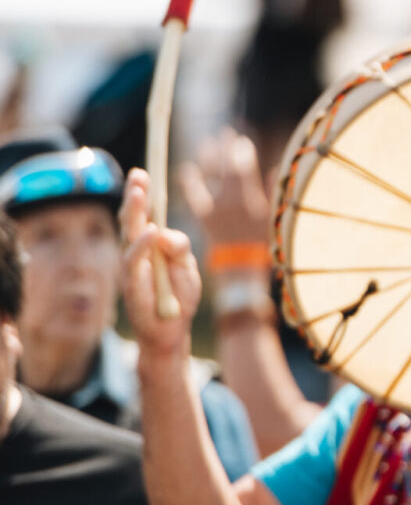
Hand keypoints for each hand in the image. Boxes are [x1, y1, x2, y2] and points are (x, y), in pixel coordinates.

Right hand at [118, 169, 201, 359]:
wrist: (172, 331)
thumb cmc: (179, 297)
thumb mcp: (187, 268)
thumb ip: (179, 248)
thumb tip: (163, 230)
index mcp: (150, 245)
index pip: (143, 214)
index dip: (142, 194)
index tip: (143, 172)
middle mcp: (136, 253)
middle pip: (131, 219)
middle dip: (134, 196)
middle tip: (139, 175)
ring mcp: (130, 268)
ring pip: (129, 236)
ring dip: (134, 213)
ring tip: (140, 194)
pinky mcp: (131, 285)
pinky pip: (135, 262)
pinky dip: (142, 246)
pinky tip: (150, 231)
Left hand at [182, 128, 272, 247]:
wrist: (242, 266)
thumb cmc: (263, 244)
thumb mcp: (274, 217)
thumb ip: (272, 191)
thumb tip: (277, 167)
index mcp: (250, 200)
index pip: (244, 167)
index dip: (242, 151)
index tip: (243, 140)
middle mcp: (231, 201)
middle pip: (226, 167)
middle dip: (226, 148)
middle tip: (226, 133)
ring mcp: (215, 207)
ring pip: (211, 176)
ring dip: (209, 159)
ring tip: (209, 144)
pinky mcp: (203, 216)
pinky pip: (194, 193)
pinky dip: (191, 181)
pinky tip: (187, 169)